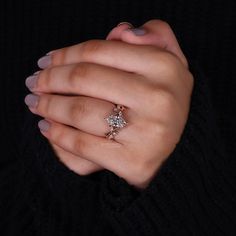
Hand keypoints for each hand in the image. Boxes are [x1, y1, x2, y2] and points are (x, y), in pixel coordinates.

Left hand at [25, 20, 192, 188]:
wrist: (179, 151)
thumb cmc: (166, 104)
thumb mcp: (170, 65)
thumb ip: (155, 36)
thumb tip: (121, 31)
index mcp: (164, 68)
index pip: (99, 51)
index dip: (65, 53)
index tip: (47, 61)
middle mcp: (158, 98)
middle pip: (84, 78)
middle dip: (50, 78)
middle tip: (34, 82)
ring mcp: (146, 132)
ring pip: (79, 110)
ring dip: (47, 105)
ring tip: (35, 103)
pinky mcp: (132, 162)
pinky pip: (83, 145)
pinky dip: (57, 135)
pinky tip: (46, 128)